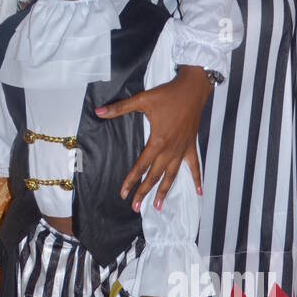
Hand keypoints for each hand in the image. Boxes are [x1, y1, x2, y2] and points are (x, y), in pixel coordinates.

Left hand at [95, 66, 209, 208]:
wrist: (193, 89)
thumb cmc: (168, 95)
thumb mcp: (142, 100)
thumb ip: (119, 108)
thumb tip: (98, 112)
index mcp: (157, 142)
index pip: (141, 166)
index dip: (131, 181)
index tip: (123, 194)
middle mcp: (170, 150)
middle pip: (155, 176)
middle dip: (144, 192)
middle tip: (135, 207)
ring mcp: (182, 150)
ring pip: (172, 176)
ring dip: (164, 192)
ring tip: (158, 207)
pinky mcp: (191, 146)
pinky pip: (194, 166)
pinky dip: (196, 179)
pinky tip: (198, 192)